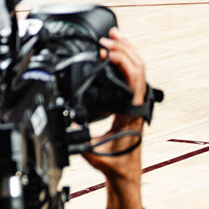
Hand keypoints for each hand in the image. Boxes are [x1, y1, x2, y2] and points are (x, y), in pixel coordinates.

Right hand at [81, 28, 146, 183]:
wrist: (125, 172)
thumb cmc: (114, 164)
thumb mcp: (94, 152)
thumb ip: (81, 141)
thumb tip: (69, 127)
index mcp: (132, 111)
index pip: (134, 77)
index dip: (122, 60)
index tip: (104, 52)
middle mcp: (138, 104)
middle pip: (138, 66)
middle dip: (123, 47)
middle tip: (106, 38)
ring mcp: (137, 102)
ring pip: (139, 68)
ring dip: (127, 50)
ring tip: (112, 36)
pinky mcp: (132, 102)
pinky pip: (134, 75)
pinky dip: (126, 60)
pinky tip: (116, 53)